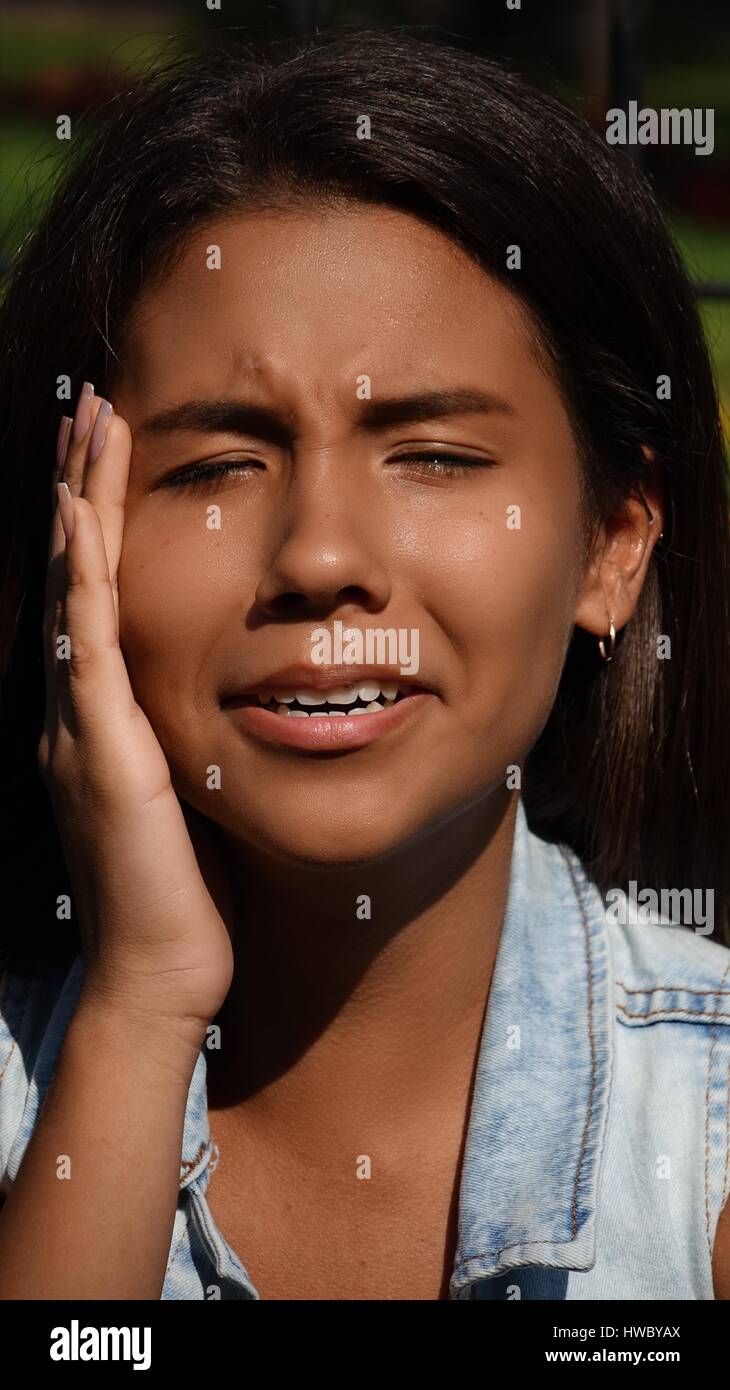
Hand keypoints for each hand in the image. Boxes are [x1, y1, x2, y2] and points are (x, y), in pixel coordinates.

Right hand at [38, 386, 234, 1036]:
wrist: (162, 975)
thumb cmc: (191, 895)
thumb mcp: (195, 794)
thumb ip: (196, 740)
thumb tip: (239, 696)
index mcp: (102, 719)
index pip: (99, 596)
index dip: (102, 521)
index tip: (114, 454)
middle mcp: (77, 710)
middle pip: (75, 572)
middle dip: (83, 485)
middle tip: (91, 404)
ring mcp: (78, 725)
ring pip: (73, 588)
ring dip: (80, 502)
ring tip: (89, 422)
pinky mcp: (98, 747)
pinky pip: (89, 641)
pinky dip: (86, 573)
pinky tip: (89, 514)